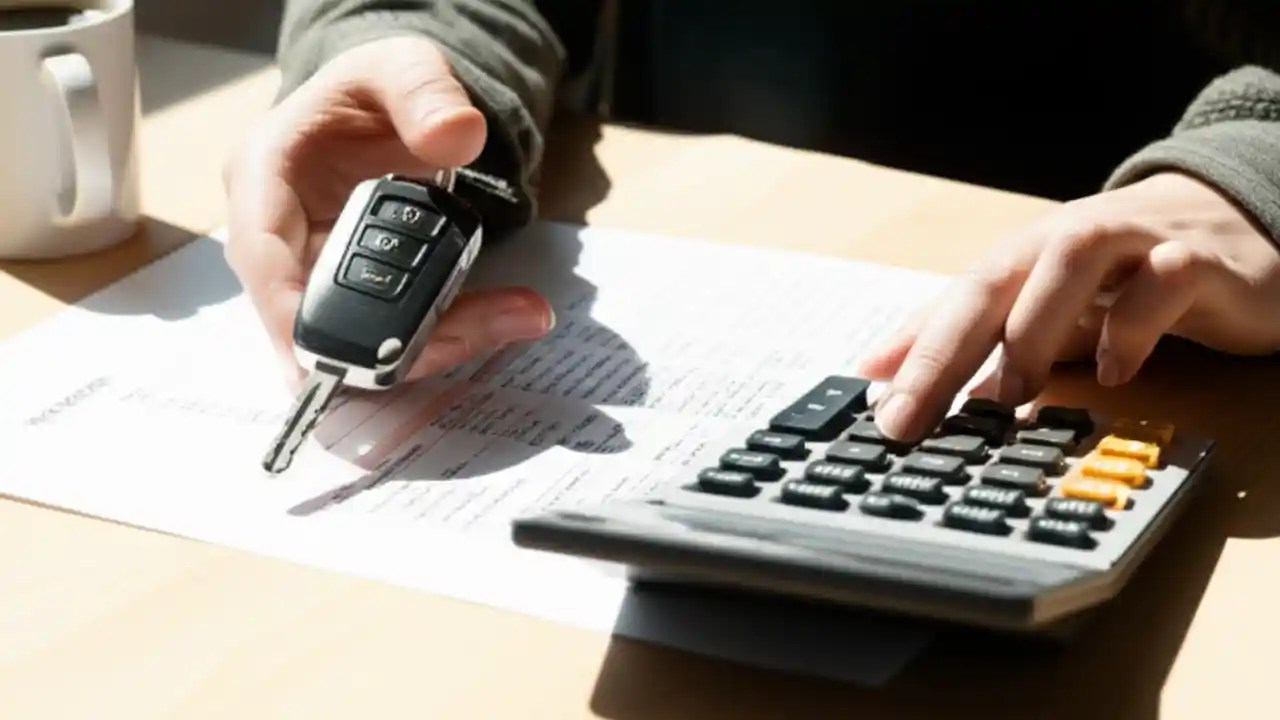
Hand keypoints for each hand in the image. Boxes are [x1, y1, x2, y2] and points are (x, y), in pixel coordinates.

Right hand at [224, 36, 553, 388]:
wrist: (388, 112)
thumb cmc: (375, 90)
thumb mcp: (401, 67)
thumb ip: (425, 90)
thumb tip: (458, 136)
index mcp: (264, 175)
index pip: (260, 254)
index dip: (288, 312)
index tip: (330, 356)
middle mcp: (281, 237)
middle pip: (313, 317)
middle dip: (391, 340)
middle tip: (478, 326)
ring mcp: (318, 273)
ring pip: (363, 338)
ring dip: (437, 342)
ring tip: (519, 313)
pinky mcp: (358, 297)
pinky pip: (399, 333)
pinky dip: (451, 332)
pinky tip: (510, 315)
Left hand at [858, 171, 1279, 439]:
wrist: (1233, 219)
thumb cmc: (1121, 274)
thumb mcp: (1038, 306)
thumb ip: (965, 336)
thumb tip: (881, 372)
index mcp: (1023, 256)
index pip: (955, 302)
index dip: (913, 356)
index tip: (881, 414)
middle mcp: (1065, 241)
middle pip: (991, 282)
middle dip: (943, 351)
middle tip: (910, 416)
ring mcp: (1132, 243)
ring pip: (1069, 261)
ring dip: (1032, 329)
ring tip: (1011, 394)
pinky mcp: (1197, 259)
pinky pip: (1162, 279)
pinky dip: (1133, 324)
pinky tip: (1115, 373)